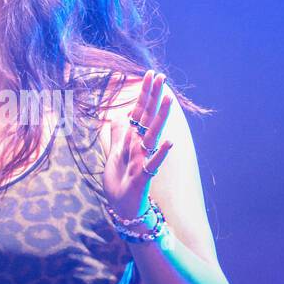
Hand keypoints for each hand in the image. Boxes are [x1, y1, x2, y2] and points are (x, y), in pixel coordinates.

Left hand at [103, 70, 173, 220]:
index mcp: (132, 140)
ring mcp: (143, 160)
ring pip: (153, 136)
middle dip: (153, 97)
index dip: (144, 93)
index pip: (139, 112)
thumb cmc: (121, 183)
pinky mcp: (144, 177)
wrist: (123, 209)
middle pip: (148, 118)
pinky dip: (160, 154)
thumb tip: (118, 117)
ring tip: (169, 100)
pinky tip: (170, 143)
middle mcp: (140, 147)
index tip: (150, 74)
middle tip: (161, 77)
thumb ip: (117, 136)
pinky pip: (154, 164)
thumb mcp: (113, 156)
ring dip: (160, 118)